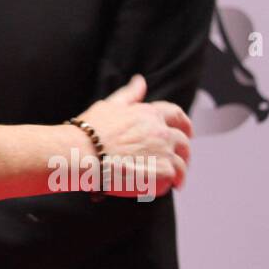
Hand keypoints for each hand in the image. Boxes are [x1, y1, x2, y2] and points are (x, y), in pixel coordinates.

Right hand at [73, 74, 192, 197]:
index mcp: (149, 113)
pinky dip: (166, 185)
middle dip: (183, 152)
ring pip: (181, 164)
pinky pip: (171, 180)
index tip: (186, 131)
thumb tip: (140, 80)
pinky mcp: (163, 172)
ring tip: (174, 181)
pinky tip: (157, 187)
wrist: (82, 153)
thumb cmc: (90, 131)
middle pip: (183, 141)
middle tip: (180, 161)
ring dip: (179, 172)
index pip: (176, 115)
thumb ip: (129, 94)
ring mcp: (164, 152)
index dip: (184, 124)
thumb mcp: (109, 105)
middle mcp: (161, 131)